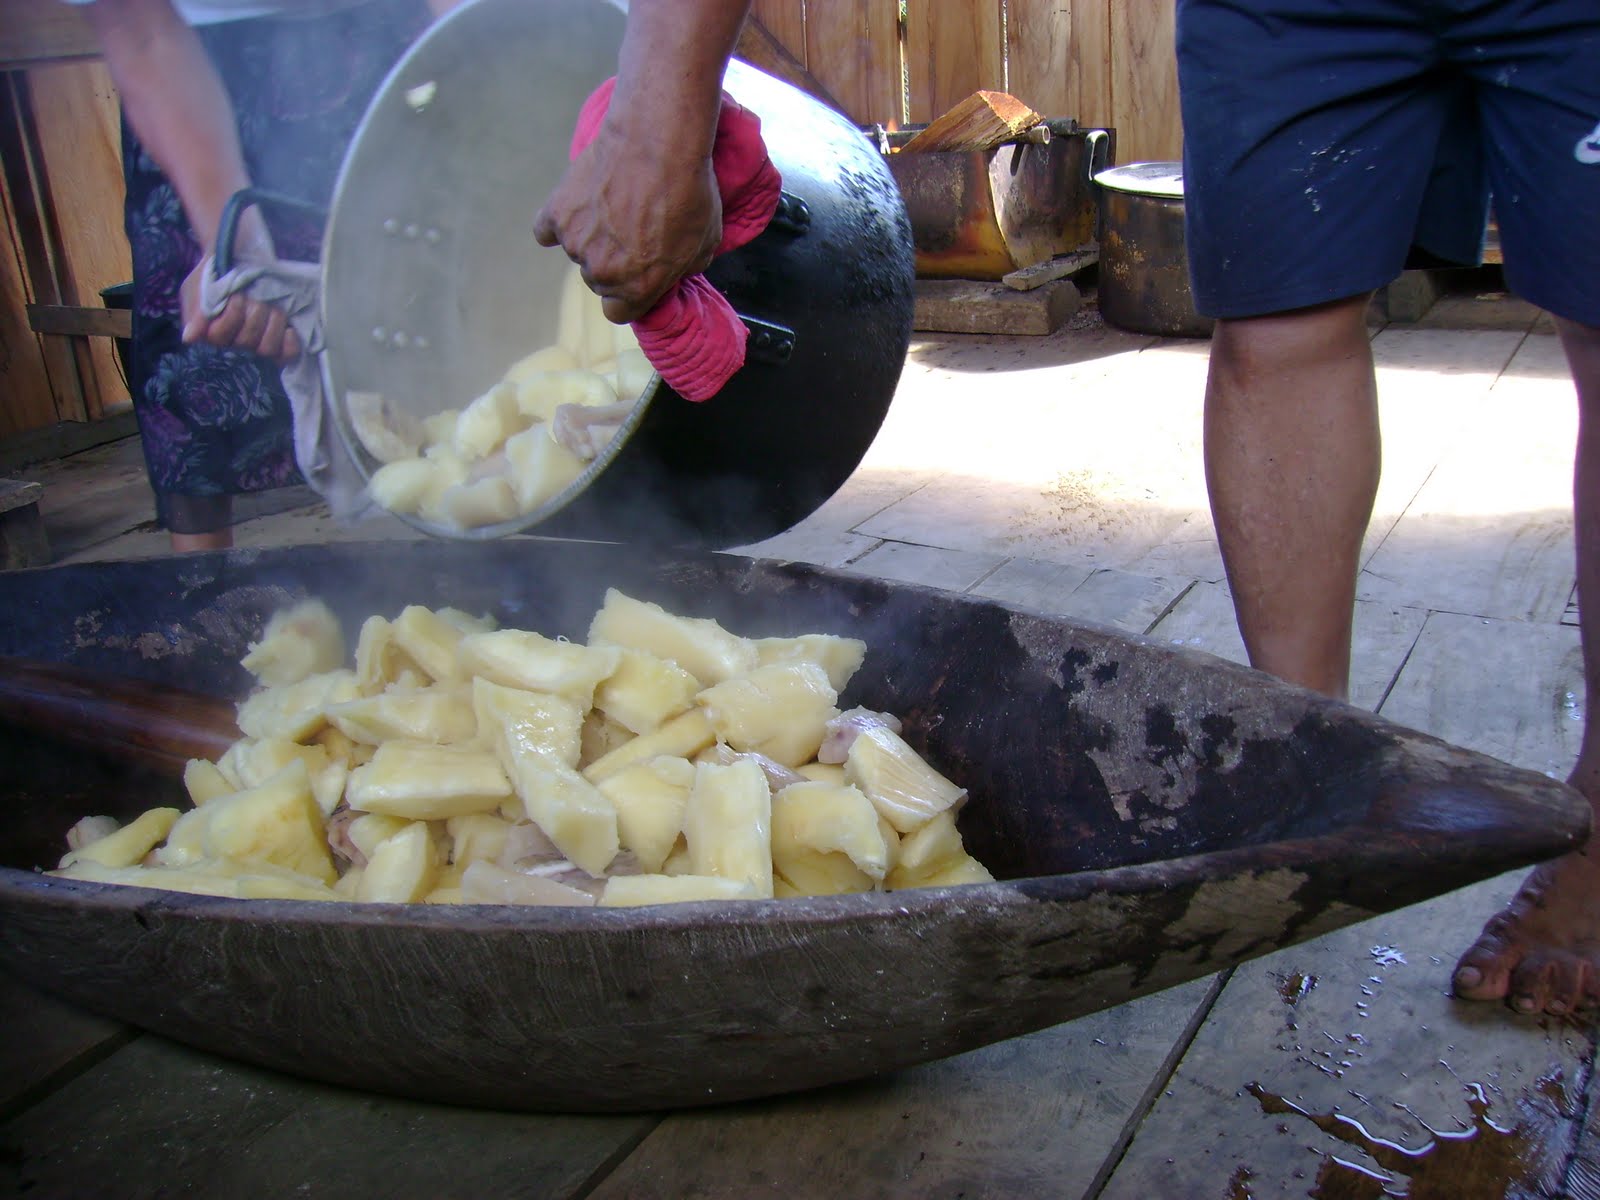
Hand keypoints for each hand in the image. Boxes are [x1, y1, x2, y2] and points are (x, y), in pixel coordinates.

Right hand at [179, 252, 299, 363]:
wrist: (240, 253)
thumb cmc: (216, 270)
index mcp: (210, 329)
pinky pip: (285, 354)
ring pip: (266, 349)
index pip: (219, 337)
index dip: (232, 318)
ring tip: (273, 308)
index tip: (237, 296)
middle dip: (254, 315)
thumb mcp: (200, 283)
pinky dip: (289, 344)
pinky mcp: (277, 339)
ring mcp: (256, 341)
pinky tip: (289, 329)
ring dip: (272, 324)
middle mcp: (233, 339)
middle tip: (255, 297)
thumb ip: (196, 309)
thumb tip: (189, 338)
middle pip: (245, 341)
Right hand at [533, 118, 721, 324]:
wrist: (657, 142)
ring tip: (613, 204)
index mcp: (638, 288)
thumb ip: (684, 267)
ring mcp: (575, 243)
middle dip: (612, 262)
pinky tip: (574, 208)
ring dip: (590, 236)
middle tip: (630, 229)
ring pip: (577, 252)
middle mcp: (602, 273)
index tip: (637, 274)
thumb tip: (675, 268)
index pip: (618, 312)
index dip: (629, 294)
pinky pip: (546, 229)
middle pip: (598, 281)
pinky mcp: (557, 213)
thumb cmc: (688, 191)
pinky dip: (558, 221)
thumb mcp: (705, 242)